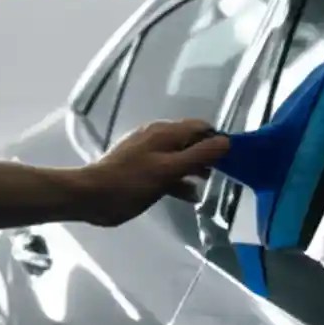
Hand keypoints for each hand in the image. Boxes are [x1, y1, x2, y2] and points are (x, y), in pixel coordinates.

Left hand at [75, 119, 229, 226]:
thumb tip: (225, 141)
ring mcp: (148, 154)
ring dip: (194, 169)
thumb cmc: (131, 182)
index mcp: (164, 133)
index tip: (231, 158)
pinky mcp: (142, 170)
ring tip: (207, 184)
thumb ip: (199, 155)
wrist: (92, 197)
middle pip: (190, 141)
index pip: (199, 127)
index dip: (217, 139)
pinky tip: (188, 196)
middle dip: (207, 155)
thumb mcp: (169, 169)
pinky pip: (167, 171)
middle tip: (222, 174)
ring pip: (179, 157)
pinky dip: (180, 181)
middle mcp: (157, 138)